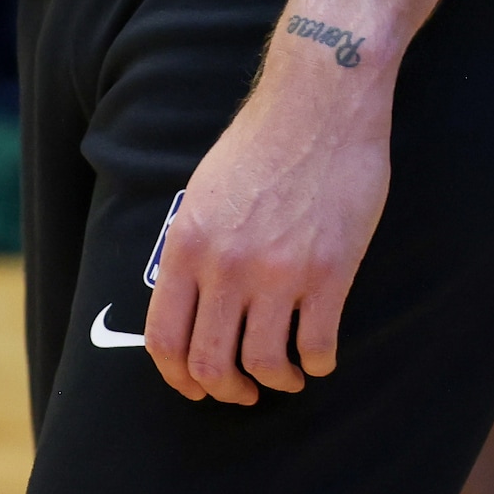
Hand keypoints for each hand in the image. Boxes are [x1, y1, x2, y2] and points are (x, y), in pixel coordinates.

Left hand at [147, 60, 393, 402]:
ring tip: (288, 374)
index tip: (197, 388)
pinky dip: (317, 363)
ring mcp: (278, 271)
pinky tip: (320, 355)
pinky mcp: (328, 271)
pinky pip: (317, 345)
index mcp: (187, 246)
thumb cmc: (263, 142)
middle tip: (245, 391)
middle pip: (210, 364)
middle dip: (227, 391)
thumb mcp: (204, 192)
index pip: (164, 339)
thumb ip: (195, 250)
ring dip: (277, 380)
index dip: (178, 378)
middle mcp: (226, 265)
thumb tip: (193, 303)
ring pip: (264, 364)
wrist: (321, 102)